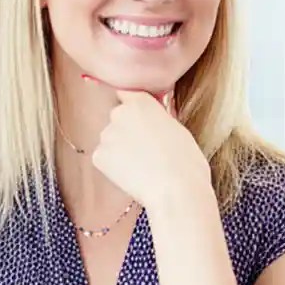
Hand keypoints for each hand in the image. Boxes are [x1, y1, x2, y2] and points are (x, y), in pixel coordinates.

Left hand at [87, 80, 213, 210]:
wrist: (176, 190)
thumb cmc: (186, 161)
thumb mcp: (177, 128)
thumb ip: (157, 118)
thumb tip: (150, 122)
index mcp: (140, 102)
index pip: (126, 94)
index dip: (132, 108)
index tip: (137, 118)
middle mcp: (119, 113)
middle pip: (118, 118)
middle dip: (126, 130)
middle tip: (145, 150)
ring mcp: (106, 135)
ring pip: (111, 140)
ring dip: (120, 149)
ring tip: (142, 166)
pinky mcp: (99, 156)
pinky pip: (105, 159)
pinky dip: (114, 167)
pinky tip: (132, 175)